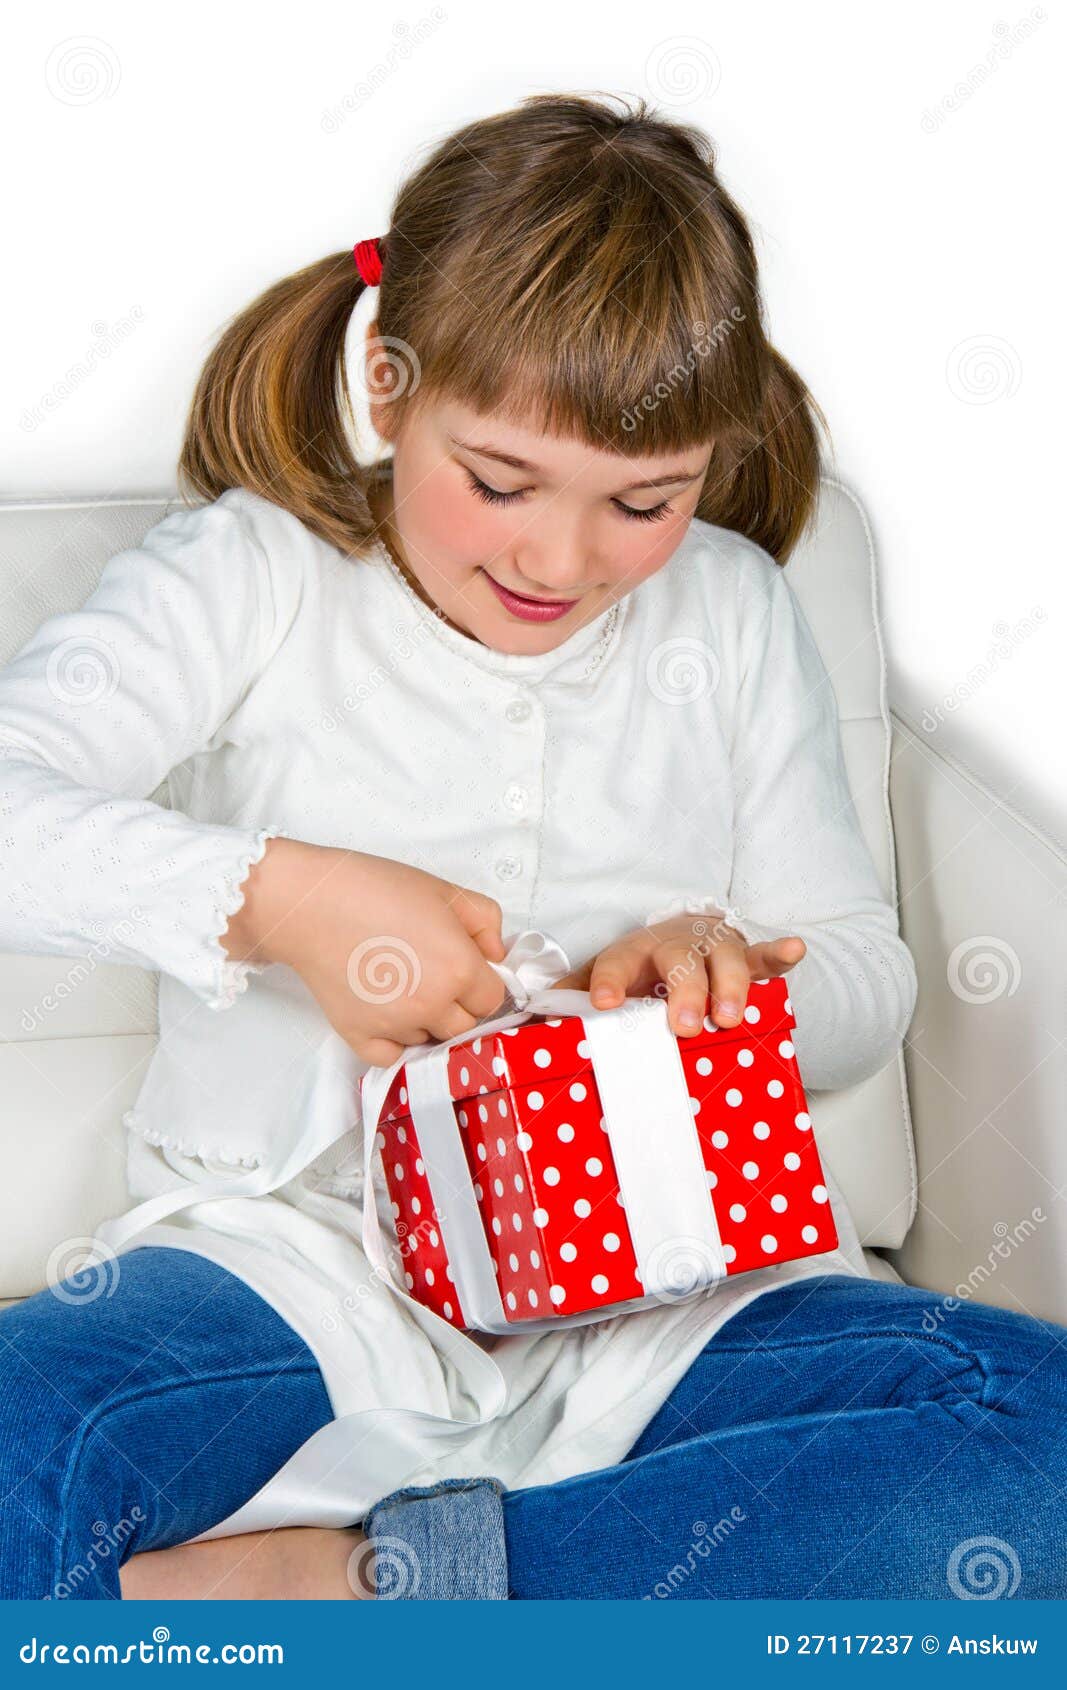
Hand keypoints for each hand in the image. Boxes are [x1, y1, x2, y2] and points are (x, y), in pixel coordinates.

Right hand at [223, 837, 509, 1064]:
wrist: (310, 903)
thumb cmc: (375, 889)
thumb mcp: (445, 890)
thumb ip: (486, 922)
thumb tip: (497, 957)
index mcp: (459, 969)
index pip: (493, 999)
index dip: (483, 983)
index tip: (467, 970)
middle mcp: (432, 1005)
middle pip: (466, 1026)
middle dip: (459, 1004)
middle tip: (435, 975)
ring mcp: (396, 1026)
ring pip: (431, 1041)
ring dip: (427, 1022)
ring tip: (404, 985)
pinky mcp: (361, 1038)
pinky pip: (394, 1057)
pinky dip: (395, 1042)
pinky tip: (388, 1013)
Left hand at [551, 911, 805, 1037]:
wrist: (680, 936)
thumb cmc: (637, 971)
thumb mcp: (600, 982)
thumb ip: (570, 1003)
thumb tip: (527, 1027)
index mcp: (630, 954)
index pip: (614, 963)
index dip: (607, 982)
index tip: (602, 1005)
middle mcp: (671, 946)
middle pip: (677, 962)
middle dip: (682, 992)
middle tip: (684, 1025)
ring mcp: (709, 949)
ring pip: (721, 958)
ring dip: (727, 985)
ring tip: (729, 1017)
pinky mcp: (742, 956)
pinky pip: (762, 955)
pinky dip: (778, 954)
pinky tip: (794, 951)